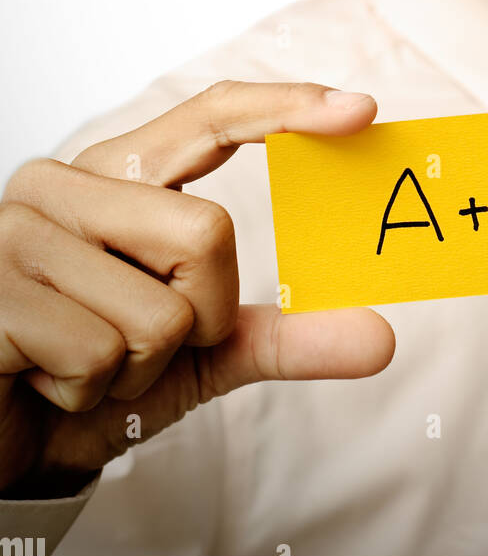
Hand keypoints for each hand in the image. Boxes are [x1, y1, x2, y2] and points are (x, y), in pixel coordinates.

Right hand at [0, 81, 393, 495]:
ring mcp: (18, 236)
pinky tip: (47, 381)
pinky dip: (92, 391)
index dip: (284, 108)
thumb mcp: (202, 355)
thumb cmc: (98, 377)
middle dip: (202, 317)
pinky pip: (100, 353)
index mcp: (115, 176)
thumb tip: (381, 337)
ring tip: (85, 365)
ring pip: (162, 309)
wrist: (8, 447)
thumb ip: (284, 336)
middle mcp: (62, 187)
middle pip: (209, 232)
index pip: (208, 117)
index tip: (361, 109)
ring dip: (142, 366)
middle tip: (144, 345)